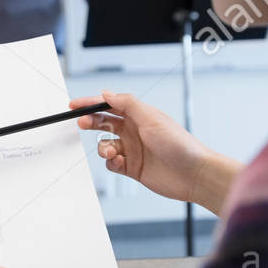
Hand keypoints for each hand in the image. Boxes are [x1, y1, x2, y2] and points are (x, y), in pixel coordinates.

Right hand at [71, 90, 239, 212]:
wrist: (193, 174)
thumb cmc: (179, 144)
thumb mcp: (151, 118)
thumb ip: (127, 104)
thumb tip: (107, 93)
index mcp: (138, 115)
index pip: (109, 105)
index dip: (91, 103)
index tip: (74, 105)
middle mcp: (134, 131)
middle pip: (104, 123)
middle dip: (91, 123)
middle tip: (82, 123)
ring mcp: (132, 149)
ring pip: (105, 145)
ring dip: (104, 148)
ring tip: (112, 152)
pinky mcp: (132, 168)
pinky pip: (111, 163)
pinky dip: (111, 162)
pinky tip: (120, 162)